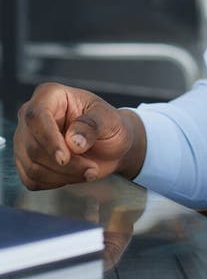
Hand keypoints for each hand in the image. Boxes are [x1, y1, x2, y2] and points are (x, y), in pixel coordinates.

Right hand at [14, 83, 146, 190]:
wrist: (109, 145)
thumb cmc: (109, 126)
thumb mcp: (110, 120)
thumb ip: (92, 126)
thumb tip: (73, 141)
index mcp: (50, 95)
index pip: (36, 116)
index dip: (49, 139)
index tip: (65, 158)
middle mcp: (30, 115)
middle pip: (33, 146)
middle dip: (65, 164)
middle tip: (92, 168)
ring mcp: (24, 139)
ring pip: (32, 167)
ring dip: (64, 176)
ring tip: (88, 170)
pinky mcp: (25, 161)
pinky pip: (32, 180)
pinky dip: (55, 183)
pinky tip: (73, 174)